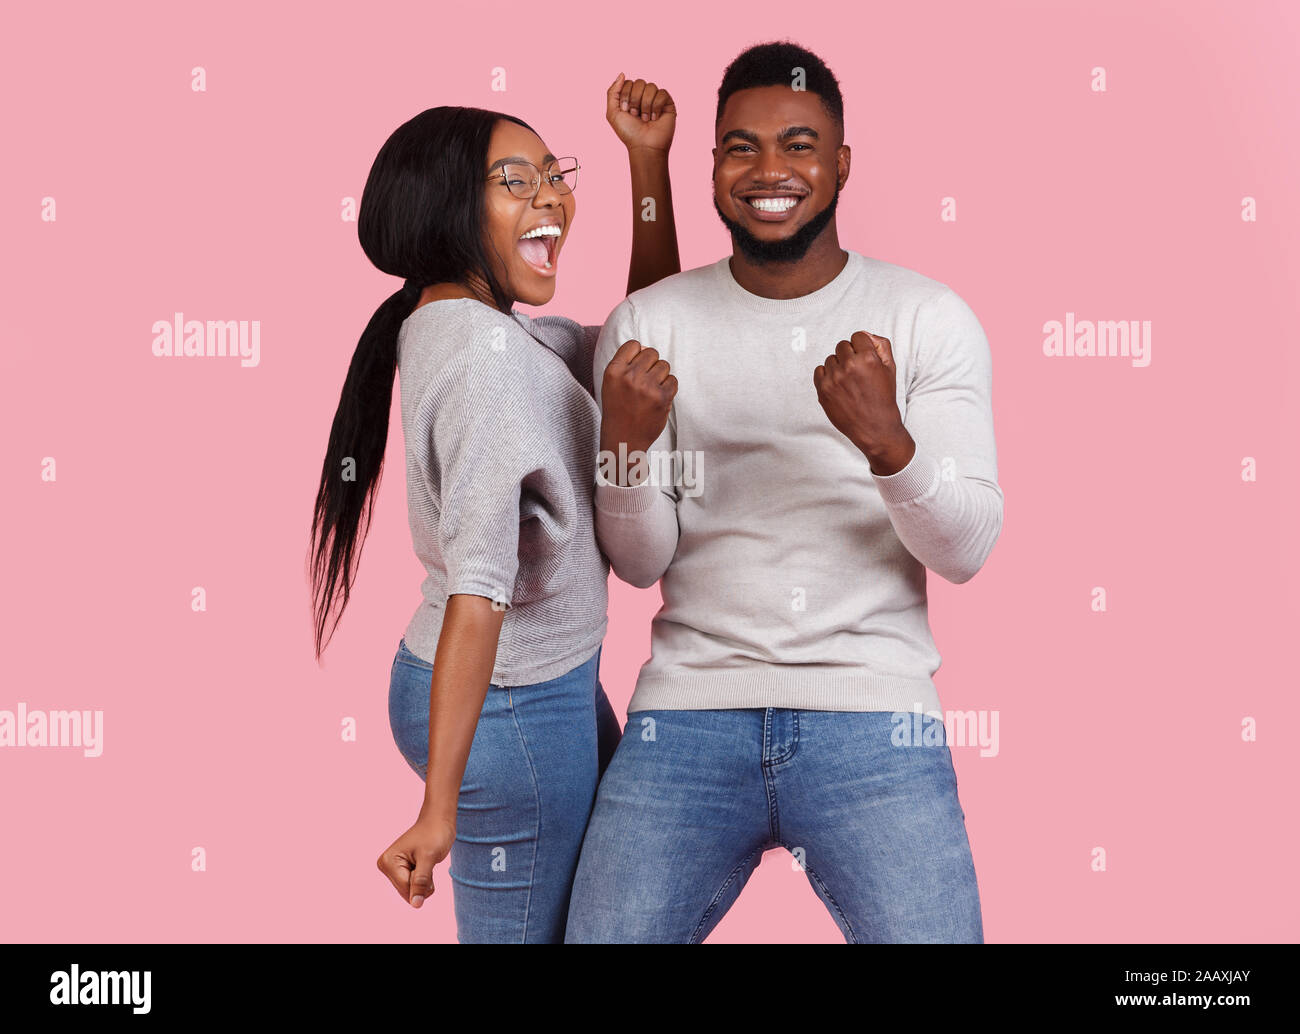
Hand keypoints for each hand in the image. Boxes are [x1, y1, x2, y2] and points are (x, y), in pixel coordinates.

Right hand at [376, 814, 455, 908]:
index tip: (426, 859)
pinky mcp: (400, 871)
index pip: (406, 888)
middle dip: (423, 882)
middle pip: (407, 892)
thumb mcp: (429, 858)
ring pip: (412, 892)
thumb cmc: (435, 834)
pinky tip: (424, 864)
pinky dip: (424, 880)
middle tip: (427, 861)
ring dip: (424, 882)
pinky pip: (414, 888)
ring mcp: (393, 869)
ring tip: (426, 862)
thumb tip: (416, 905)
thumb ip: (421, 882)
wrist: (439, 820)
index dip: (423, 880)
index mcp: (388, 862)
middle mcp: (386, 866)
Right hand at [600, 339, 676, 469]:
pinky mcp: (662, 398)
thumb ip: (625, 364)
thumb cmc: (618, 410)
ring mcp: (647, 387)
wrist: (623, 440)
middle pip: (651, 352)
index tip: (636, 368)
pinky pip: (673, 380)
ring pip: (664, 365)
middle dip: (651, 364)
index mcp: (613, 371)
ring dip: (660, 376)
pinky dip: (668, 387)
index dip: (637, 354)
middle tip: (645, 381)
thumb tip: (645, 347)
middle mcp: (629, 376)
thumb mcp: (610, 384)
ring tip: (650, 390)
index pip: (633, 344)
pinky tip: (657, 398)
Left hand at [605, 73, 675, 154]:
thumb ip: (612, 92)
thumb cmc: (628, 132)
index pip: (628, 82)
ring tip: (645, 119)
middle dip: (635, 100)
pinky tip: (655, 118)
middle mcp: (644, 96)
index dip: (626, 95)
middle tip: (635, 115)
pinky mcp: (668, 104)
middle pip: (639, 82)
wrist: (644, 146)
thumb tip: (622, 74)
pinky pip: (662, 93)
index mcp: (631, 96)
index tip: (626, 111)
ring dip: (645, 105)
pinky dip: (656, 107)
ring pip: (651, 87)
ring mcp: (656, 99)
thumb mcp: (613, 113)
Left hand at [813, 331, 914, 473]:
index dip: (861, 347)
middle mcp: (849, 366)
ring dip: (838, 366)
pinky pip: (819, 371)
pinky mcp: (823, 390)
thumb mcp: (890, 368)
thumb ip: (881, 345)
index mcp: (867, 359)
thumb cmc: (883, 398)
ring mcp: (834, 378)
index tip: (864, 359)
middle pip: (842, 345)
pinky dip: (827, 376)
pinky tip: (838, 386)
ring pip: (831, 359)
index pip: (857, 336)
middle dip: (849, 356)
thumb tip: (866, 334)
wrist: (875, 427)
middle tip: (857, 372)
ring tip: (849, 382)